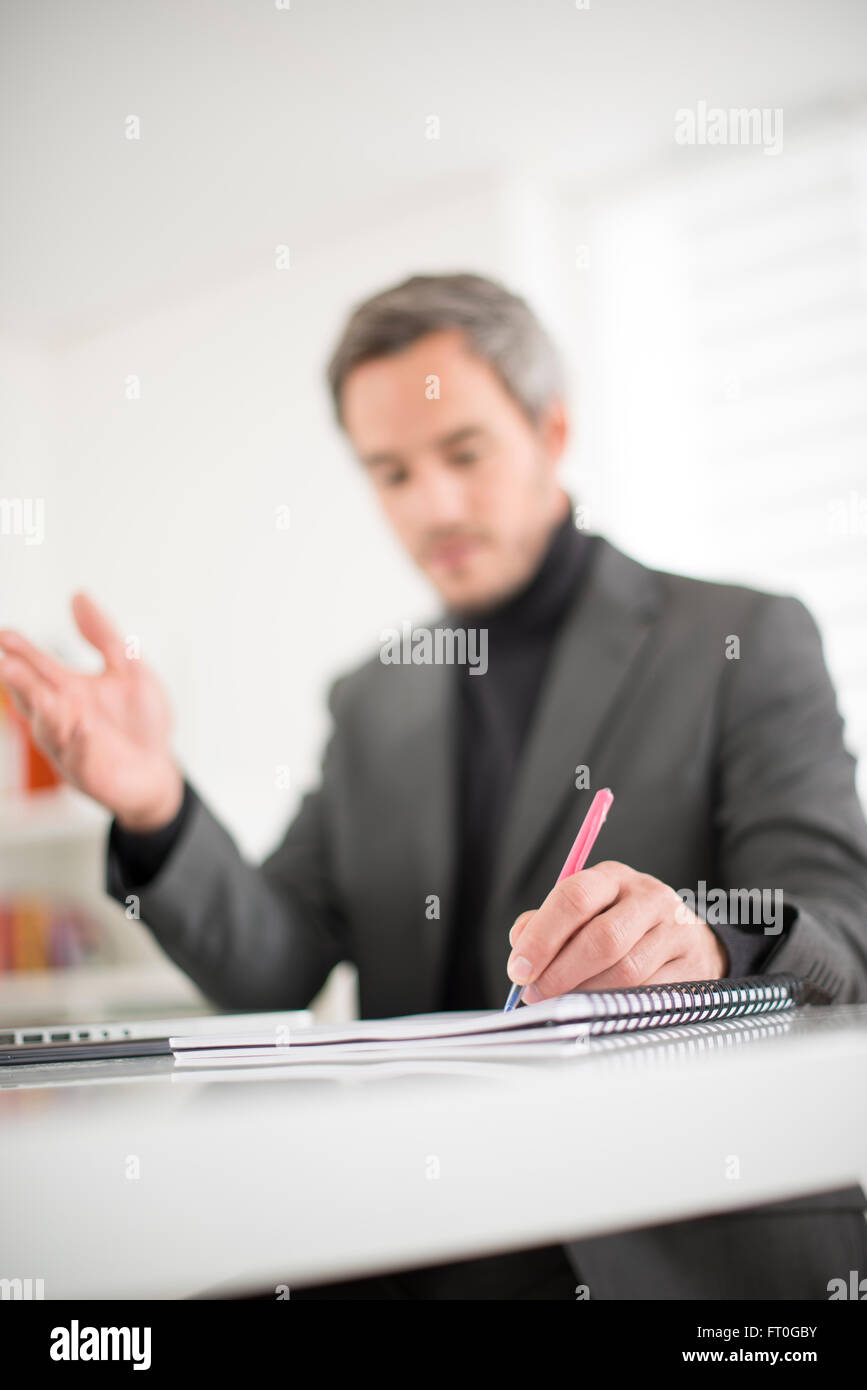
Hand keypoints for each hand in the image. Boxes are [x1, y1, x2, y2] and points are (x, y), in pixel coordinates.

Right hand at [0, 593, 182, 830]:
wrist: (158, 768)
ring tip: (40, 694)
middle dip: (18, 681)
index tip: (4, 635)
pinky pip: (80, 757)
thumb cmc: (140, 720)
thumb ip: (104, 636)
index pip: (37, 664)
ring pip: (48, 727)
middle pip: (33, 695)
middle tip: (6, 664)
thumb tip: (78, 595)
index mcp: (67, 688)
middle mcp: (62, 714)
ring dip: (44, 711)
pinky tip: (83, 729)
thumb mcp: (129, 669)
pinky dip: (80, 744)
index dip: (19, 649)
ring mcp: (70, 744)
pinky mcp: (87, 771)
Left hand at [506, 861, 728, 1000]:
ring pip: (626, 971)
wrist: (688, 938)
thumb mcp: (586, 912)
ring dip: (586, 994)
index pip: (573, 897)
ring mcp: (675, 931)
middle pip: (601, 938)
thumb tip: (520, 945)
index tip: (519, 969)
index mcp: (612, 878)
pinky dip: (617, 1006)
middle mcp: (648, 898)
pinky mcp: (693, 966)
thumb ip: (547, 923)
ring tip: (562, 1003)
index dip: (541, 937)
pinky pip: (650, 994)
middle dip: (560, 972)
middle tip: (535, 994)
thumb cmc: (622, 926)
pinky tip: (598, 1010)